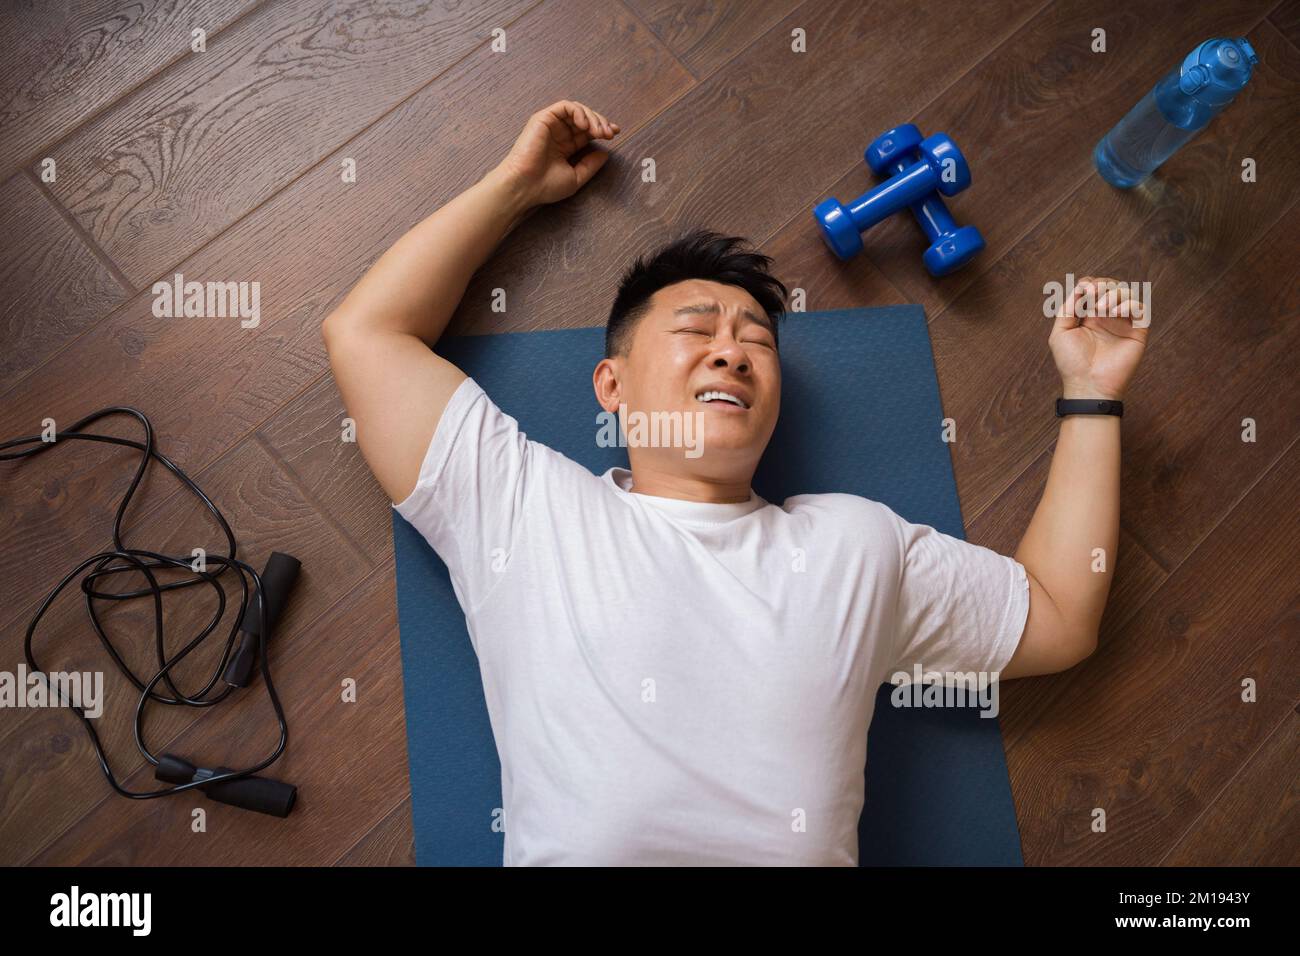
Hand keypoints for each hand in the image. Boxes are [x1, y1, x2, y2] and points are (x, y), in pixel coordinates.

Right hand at [492, 100, 619, 207]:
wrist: (525, 186)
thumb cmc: (545, 186)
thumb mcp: (576, 177)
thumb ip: (590, 165)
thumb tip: (605, 153)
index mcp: (565, 146)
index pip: (587, 132)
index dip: (602, 129)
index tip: (615, 133)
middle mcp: (558, 133)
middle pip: (585, 118)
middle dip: (601, 122)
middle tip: (609, 133)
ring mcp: (551, 125)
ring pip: (577, 110)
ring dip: (592, 117)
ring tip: (599, 131)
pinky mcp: (543, 118)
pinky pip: (565, 106)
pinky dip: (578, 112)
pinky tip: (585, 125)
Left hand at [1049, 275, 1148, 400]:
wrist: (1088, 384)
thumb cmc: (1072, 363)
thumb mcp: (1061, 333)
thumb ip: (1067, 309)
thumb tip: (1079, 287)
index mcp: (1088, 316)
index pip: (1093, 289)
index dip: (1089, 284)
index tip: (1083, 290)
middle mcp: (1106, 317)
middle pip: (1111, 287)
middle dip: (1102, 285)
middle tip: (1093, 294)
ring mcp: (1122, 323)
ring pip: (1126, 293)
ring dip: (1113, 293)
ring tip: (1101, 307)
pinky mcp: (1136, 331)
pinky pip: (1140, 308)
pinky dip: (1128, 303)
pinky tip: (1114, 312)